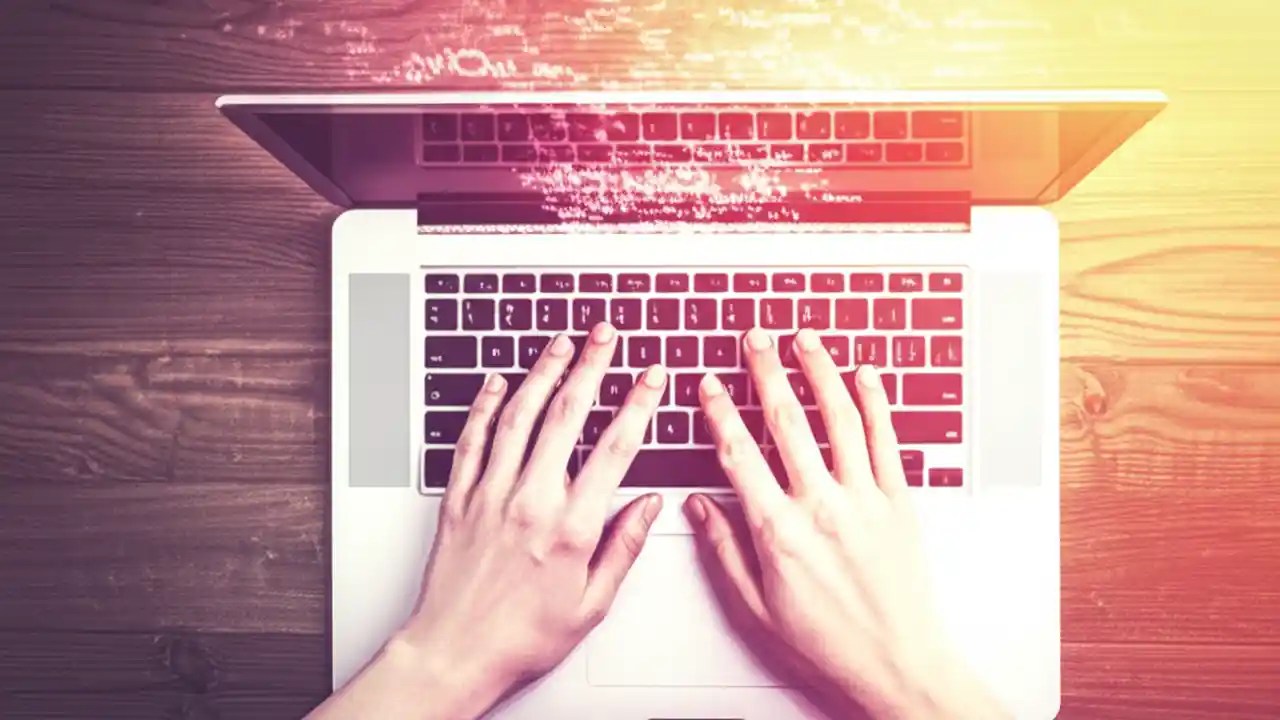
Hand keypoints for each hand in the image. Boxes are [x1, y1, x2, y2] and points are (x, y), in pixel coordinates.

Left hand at [309, 322, 666, 719]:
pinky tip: (497, 383)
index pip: (615, 448)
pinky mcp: (458, 498)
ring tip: (560, 343)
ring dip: (542, 372)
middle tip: (604, 334)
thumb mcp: (592, 604)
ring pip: (518, 416)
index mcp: (572, 526)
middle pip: (567, 414)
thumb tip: (649, 507)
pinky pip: (472, 439)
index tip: (651, 377)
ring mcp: (490, 494)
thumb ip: (623, 549)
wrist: (455, 652)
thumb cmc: (522, 637)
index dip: (638, 404)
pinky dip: (484, 405)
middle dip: (590, 365)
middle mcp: (530, 500)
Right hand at [687, 327, 1006, 719]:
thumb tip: (698, 506)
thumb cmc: (827, 642)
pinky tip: (865, 375)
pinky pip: (886, 441)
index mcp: (778, 532)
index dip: (720, 413)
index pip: (739, 455)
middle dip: (767, 372)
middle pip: (786, 423)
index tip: (709, 385)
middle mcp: (821, 507)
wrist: (897, 663)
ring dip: (820, 372)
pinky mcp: (899, 503)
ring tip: (805, 339)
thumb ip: (724, 551)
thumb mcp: (755, 607)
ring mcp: (864, 501)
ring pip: (838, 419)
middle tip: (755, 339)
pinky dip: (875, 403)